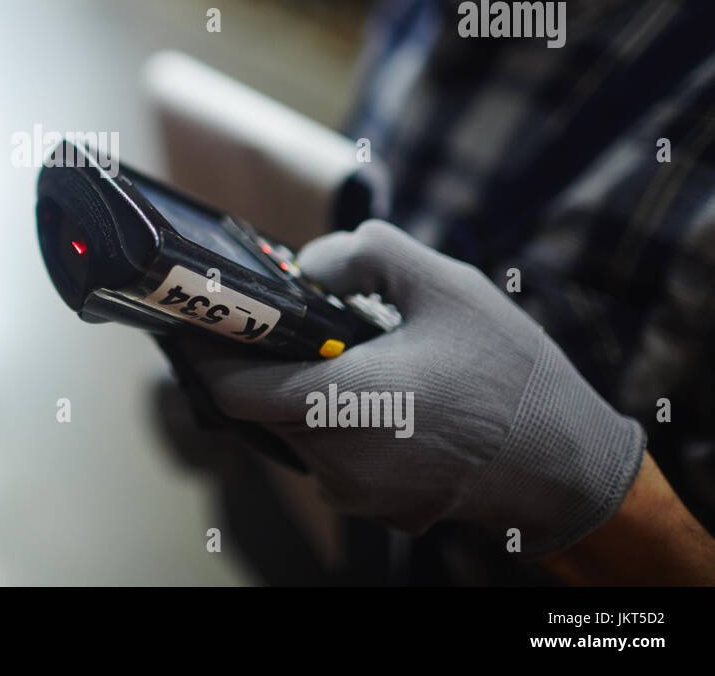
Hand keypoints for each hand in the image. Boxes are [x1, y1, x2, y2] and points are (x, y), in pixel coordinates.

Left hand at [178, 219, 645, 557]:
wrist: (570, 467)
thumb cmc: (511, 377)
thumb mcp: (447, 287)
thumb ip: (368, 255)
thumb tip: (310, 263)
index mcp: (342, 405)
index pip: (236, 391)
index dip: (208, 356)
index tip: (197, 326)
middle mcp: (337, 460)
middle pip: (263, 409)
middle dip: (264, 366)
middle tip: (284, 326)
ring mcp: (356, 493)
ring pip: (296, 434)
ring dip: (304, 396)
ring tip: (350, 358)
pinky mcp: (377, 511)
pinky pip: (331, 459)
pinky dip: (337, 426)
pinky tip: (381, 398)